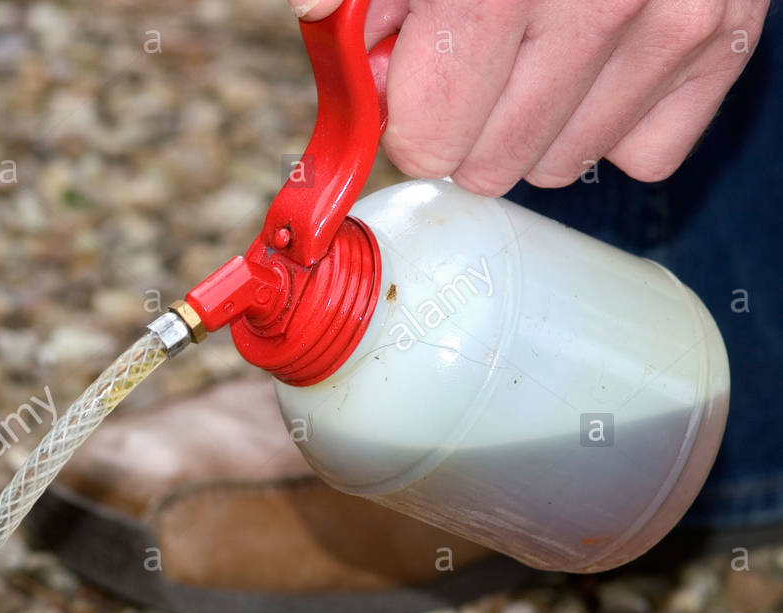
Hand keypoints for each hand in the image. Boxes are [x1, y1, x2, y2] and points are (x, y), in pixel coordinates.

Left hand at [290, 0, 768, 194]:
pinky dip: (612, 119)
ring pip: (560, 166)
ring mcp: (669, 23)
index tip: (416, 77)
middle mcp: (593, 5)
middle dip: (467, 121)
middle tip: (480, 54)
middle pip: (488, 166)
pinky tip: (600, 60)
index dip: (409, 114)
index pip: (429, 141)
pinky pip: (643, 154)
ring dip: (537, 123)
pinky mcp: (724, 37)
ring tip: (543, 43)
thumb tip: (319, 27)